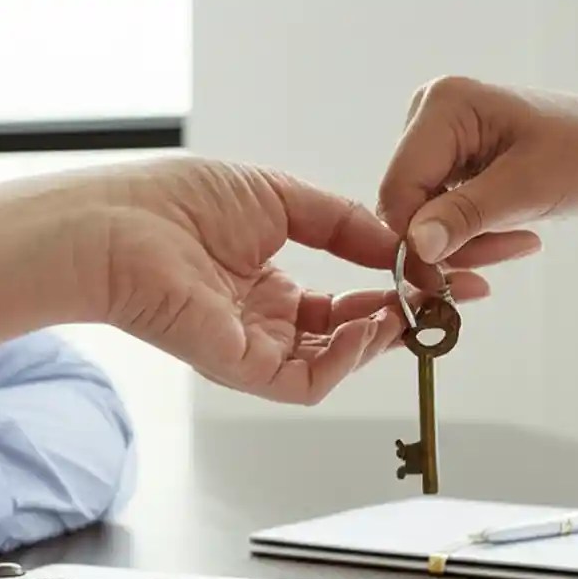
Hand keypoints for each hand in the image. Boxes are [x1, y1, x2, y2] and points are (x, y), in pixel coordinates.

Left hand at [70, 159, 508, 403]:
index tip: (448, 274)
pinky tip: (372, 324)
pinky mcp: (243, 369)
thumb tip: (396, 242)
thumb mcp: (279, 198)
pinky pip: (311, 380)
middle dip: (409, 317)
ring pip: (339, 361)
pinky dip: (349, 358)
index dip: (398, 289)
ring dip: (385, 336)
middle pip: (353, 335)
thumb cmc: (177, 201)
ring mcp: (255, 349)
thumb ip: (341, 223)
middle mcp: (266, 322)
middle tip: (459, 296)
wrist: (118, 224)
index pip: (348, 300)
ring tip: (416, 305)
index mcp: (269, 284)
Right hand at [378, 75, 577, 263]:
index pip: (398, 189)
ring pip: (421, 221)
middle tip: (503, 257)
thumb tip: (416, 245)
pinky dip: (471, 240)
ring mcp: (434, 143)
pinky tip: (511, 235)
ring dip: (465, 247)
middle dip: (449, 246)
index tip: (448, 281)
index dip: (414, 242)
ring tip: (519, 243)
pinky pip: (439, 220)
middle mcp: (427, 117)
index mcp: (443, 105)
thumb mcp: (530, 186)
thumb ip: (468, 214)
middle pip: (406, 208)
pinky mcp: (446, 167)